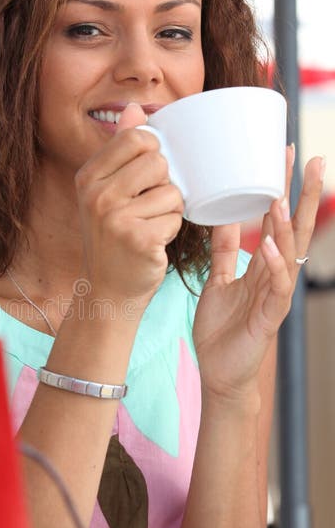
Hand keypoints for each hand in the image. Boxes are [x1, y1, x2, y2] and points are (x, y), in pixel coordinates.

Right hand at [75, 103, 184, 303]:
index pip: (138, 138)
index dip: (153, 153)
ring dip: (169, 210)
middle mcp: (97, 195)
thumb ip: (121, 149)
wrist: (107, 291)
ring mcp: (116, 218)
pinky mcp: (139, 240)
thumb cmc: (113, 237)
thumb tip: (135, 108)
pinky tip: (152, 243)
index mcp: (88, 176)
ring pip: (172, 191)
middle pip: (159, 162)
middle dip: (163, 184)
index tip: (144, 177)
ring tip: (149, 226)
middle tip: (145, 208)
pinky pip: (175, 218)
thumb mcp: (107, 190)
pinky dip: (171, 231)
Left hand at [193, 146, 324, 399]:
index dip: (283, 188)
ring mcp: (276, 296)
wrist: (219, 373)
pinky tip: (269, 245)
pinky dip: (274, 265)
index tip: (284, 154)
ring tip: (282, 193)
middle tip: (310, 158)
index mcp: (264, 265)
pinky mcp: (270, 317)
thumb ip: (224, 251)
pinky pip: (276, 287)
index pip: (279, 219)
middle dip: (302, 194)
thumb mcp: (218, 280)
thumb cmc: (222, 329)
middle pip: (294, 228)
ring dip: (286, 223)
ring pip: (289, 252)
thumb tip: (222, 217)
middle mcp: (276, 276)